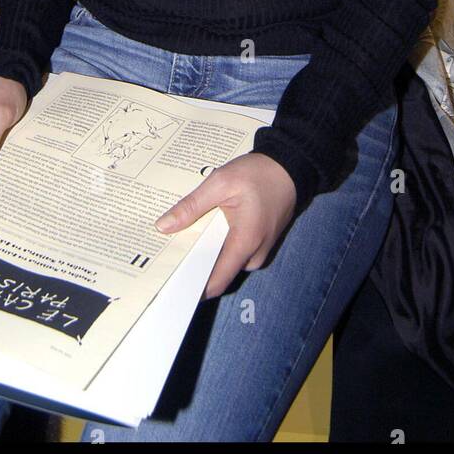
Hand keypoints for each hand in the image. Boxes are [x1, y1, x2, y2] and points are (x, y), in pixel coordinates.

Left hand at [154, 152, 297, 299]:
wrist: (290, 166)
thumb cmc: (258, 173)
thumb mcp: (220, 183)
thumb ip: (191, 206)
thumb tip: (162, 226)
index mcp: (245, 244)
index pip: (215, 282)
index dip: (191, 287)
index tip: (168, 282)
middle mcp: (254, 255)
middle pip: (218, 273)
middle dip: (193, 266)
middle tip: (167, 254)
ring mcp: (259, 251)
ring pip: (225, 263)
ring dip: (206, 253)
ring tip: (182, 239)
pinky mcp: (260, 244)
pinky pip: (234, 253)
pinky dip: (218, 245)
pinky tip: (204, 231)